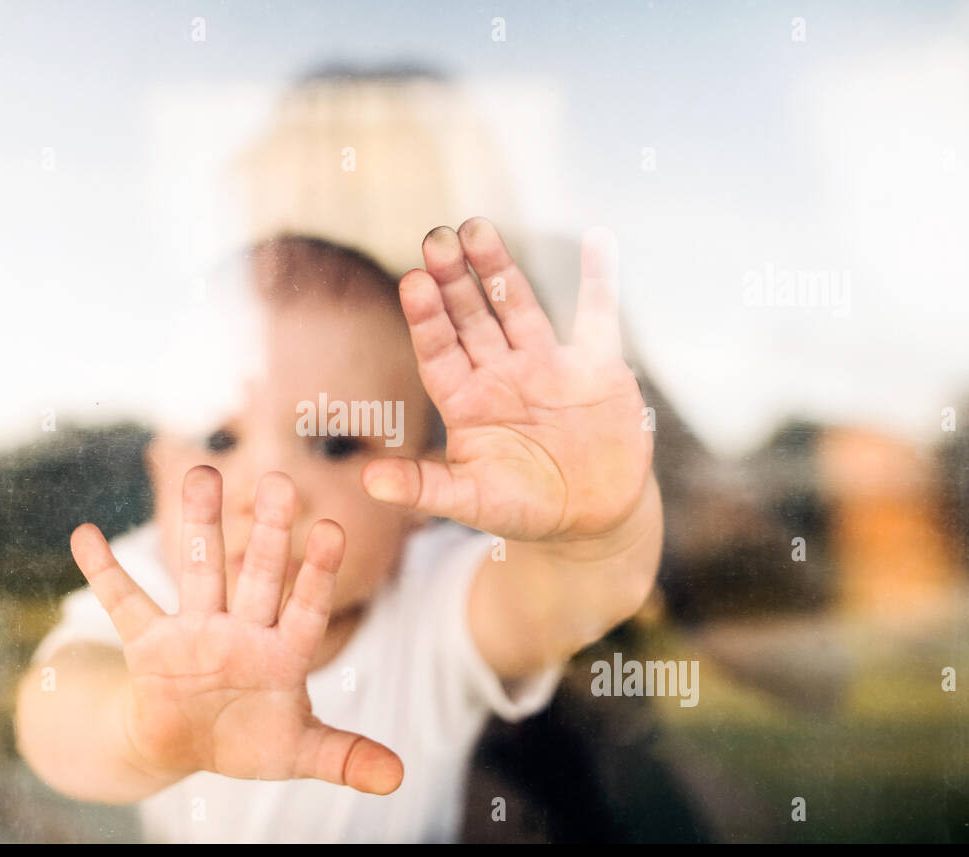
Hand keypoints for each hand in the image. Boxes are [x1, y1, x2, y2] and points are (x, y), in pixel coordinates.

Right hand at [69, 467, 403, 794]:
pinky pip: (125, 603)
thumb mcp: (298, 751)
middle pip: (256, 575)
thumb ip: (344, 756)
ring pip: (198, 570)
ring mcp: (194, 630)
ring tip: (201, 473)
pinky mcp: (150, 643)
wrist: (185, 743)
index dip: (317, 573)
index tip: (333, 529)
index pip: (305, 607)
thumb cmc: (250, 740)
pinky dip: (104, 571)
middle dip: (267, 532)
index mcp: (282, 652)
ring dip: (198, 524)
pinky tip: (84, 534)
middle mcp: (241, 629)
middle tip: (281, 480)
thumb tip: (399, 778)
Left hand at [362, 217, 651, 541]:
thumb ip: (425, 488)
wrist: (593, 517)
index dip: (427, 318)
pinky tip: (598, 239)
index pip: (439, 351)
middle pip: (471, 317)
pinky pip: (600, 316)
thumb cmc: (525, 509)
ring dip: (499, 267)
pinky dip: (600, 279)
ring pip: (517, 306)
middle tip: (435, 239)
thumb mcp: (473, 502)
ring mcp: (548, 366)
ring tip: (477, 227)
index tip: (412, 281)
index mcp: (468, 402)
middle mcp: (502, 374)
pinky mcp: (596, 368)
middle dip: (454, 280)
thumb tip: (368, 482)